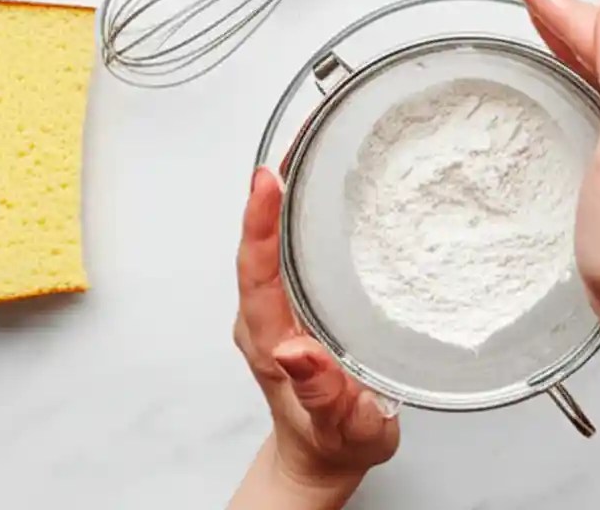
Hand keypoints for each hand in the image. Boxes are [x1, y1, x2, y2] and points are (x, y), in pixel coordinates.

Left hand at [231, 167, 398, 507]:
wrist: (322, 459)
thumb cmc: (335, 444)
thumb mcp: (344, 430)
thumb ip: (323, 396)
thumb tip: (295, 354)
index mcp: (269, 342)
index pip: (255, 274)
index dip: (258, 225)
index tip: (267, 181)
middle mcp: (265, 320)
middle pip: (257, 246)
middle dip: (271, 192)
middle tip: (298, 141)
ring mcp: (275, 312)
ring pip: (271, 246)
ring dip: (284, 199)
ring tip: (308, 151)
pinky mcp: (290, 308)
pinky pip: (286, 254)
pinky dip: (297, 218)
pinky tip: (320, 194)